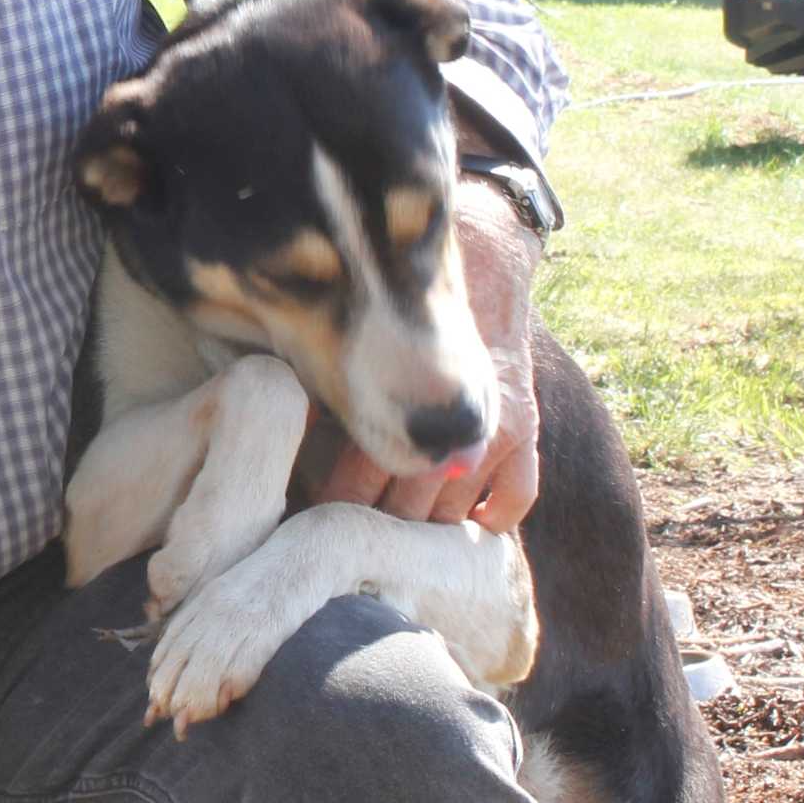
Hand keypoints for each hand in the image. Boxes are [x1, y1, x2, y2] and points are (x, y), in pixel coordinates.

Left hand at [308, 190, 542, 532]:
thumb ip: (321, 382)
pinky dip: (490, 522)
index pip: (355, 489)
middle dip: (371, 528)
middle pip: (402, 514)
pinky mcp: (525, 432)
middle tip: (342, 540)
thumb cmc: (402, 296)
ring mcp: (492, 436)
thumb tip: (278, 423)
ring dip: (423, 534)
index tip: (307, 523)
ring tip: (391, 546)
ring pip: (452, 518)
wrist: (485, 257)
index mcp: (399, 406)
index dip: (328, 511)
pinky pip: (515, 501)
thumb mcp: (354, 335)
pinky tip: (462, 528)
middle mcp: (449, 430)